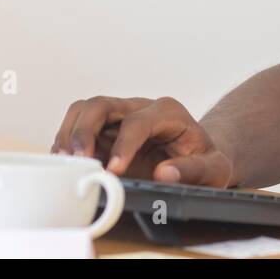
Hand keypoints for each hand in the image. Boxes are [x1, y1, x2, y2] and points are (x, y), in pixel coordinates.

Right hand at [50, 95, 234, 185]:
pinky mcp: (105, 132)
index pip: (138, 121)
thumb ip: (194, 171)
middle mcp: (139, 108)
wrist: (197, 157)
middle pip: (102, 105)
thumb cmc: (204, 161)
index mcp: (168, 112)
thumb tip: (165, 173)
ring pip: (85, 110)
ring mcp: (119, 118)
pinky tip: (66, 164)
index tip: (114, 170)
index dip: (124, 144)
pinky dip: (67, 143)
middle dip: (84, 130)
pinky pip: (78, 127)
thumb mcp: (214, 170)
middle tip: (78, 160)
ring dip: (70, 133)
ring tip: (65, 161)